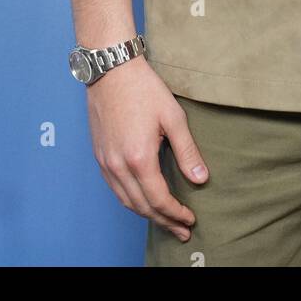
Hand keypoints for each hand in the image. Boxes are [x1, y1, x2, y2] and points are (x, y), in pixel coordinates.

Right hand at [87, 56, 208, 240]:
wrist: (111, 70)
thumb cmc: (143, 88)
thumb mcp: (173, 117)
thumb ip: (187, 152)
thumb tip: (201, 179)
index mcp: (139, 159)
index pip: (159, 200)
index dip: (176, 214)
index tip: (190, 220)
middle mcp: (118, 166)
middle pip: (142, 206)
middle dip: (163, 221)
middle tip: (182, 230)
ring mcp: (105, 162)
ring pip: (126, 201)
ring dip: (146, 214)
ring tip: (165, 220)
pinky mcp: (99, 155)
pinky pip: (115, 188)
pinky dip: (131, 200)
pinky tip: (143, 199)